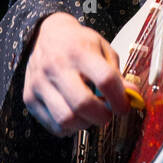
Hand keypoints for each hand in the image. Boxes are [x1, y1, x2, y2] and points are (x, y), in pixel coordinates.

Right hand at [23, 11, 129, 137]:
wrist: (45, 34)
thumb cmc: (77, 43)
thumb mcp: (102, 49)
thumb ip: (116, 74)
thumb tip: (132, 95)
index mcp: (79, 51)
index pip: (105, 80)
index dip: (119, 99)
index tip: (124, 106)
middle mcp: (56, 66)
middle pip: (83, 104)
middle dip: (103, 116)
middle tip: (107, 114)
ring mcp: (40, 83)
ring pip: (66, 119)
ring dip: (84, 124)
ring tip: (89, 115)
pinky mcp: (30, 97)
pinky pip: (52, 125)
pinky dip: (68, 128)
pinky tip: (74, 115)